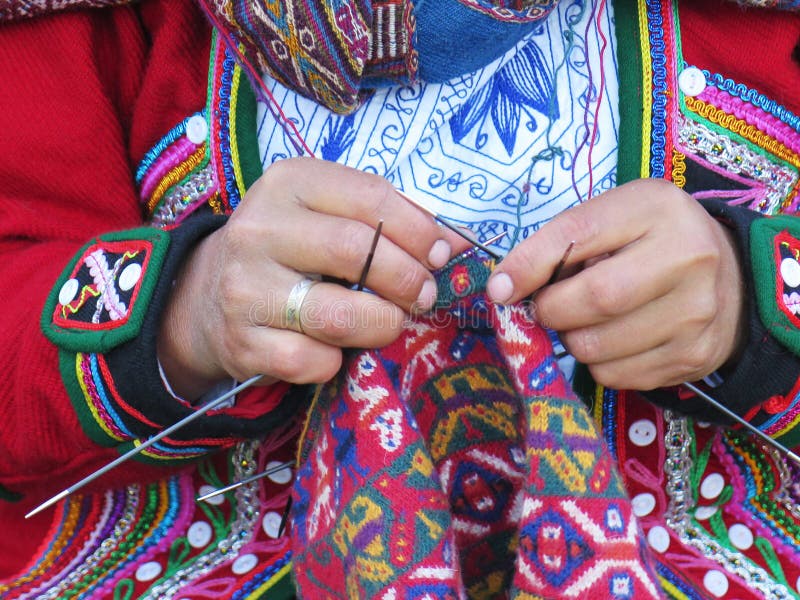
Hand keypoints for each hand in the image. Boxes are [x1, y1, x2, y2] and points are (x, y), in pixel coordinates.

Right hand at [158, 158, 467, 398]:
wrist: (208, 295)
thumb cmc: (291, 249)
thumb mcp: (328, 214)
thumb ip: (388, 220)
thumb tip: (456, 242)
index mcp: (289, 184)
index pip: (371, 199)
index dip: (420, 230)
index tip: (441, 254)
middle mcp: (259, 230)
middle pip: (358, 253)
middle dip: (408, 280)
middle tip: (424, 295)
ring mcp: (245, 288)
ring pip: (339, 316)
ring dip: (382, 324)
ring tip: (390, 321)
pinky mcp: (243, 342)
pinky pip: (313, 361)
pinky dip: (338, 361)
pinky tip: (335, 348)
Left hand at [487, 179, 745, 389]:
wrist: (727, 275)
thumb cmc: (649, 241)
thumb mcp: (610, 220)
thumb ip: (558, 244)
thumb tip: (502, 289)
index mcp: (656, 209)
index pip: (578, 234)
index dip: (529, 264)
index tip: (500, 288)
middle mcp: (688, 258)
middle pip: (594, 299)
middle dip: (552, 310)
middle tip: (549, 306)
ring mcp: (696, 313)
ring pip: (598, 347)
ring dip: (572, 340)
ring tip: (586, 320)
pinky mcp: (693, 356)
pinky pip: (616, 376)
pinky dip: (598, 363)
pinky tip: (614, 340)